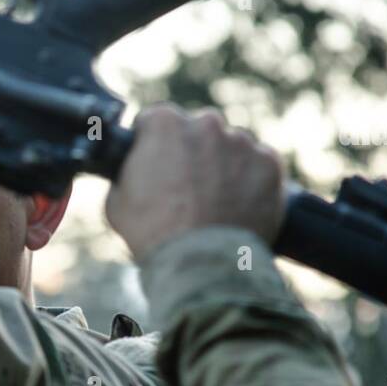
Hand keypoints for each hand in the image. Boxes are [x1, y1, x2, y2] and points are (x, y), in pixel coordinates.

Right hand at [106, 104, 284, 259]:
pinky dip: (251, 182)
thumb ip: (129, 172)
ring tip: (216, 203)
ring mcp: (242, 143)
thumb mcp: (117, 200)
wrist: (201, 263)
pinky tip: (237, 206)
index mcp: (165, 124)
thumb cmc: (153, 233)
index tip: (156, 164)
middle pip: (197, 132)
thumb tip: (135, 170)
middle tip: (187, 188)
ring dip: (224, 167)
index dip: (153, 145)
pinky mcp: (270, 164)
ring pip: (231, 149)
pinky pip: (259, 167)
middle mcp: (206, 123)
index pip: (156, 122)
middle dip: (192, 153)